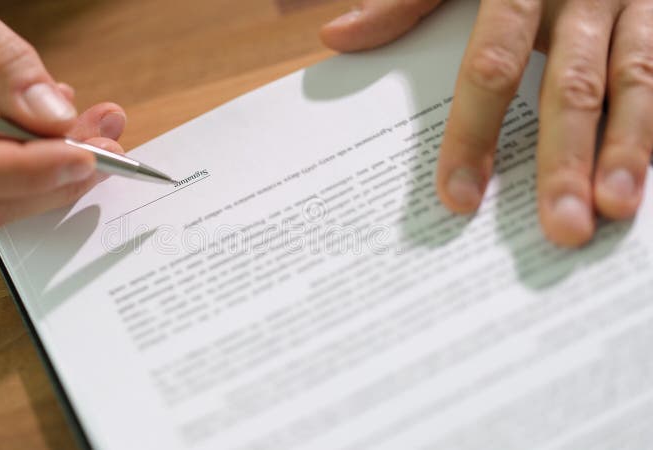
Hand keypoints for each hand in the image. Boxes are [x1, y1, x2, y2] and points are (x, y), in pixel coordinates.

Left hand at [322, 0, 651, 246]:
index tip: (459, 197)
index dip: (473, 133)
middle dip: (564, 161)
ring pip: (636, 82)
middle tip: (559, 228)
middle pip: (570, 88)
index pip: (490, 67)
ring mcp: (633, 6)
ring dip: (628, 149)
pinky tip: (644, 179)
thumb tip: (336, 38)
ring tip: (614, 211)